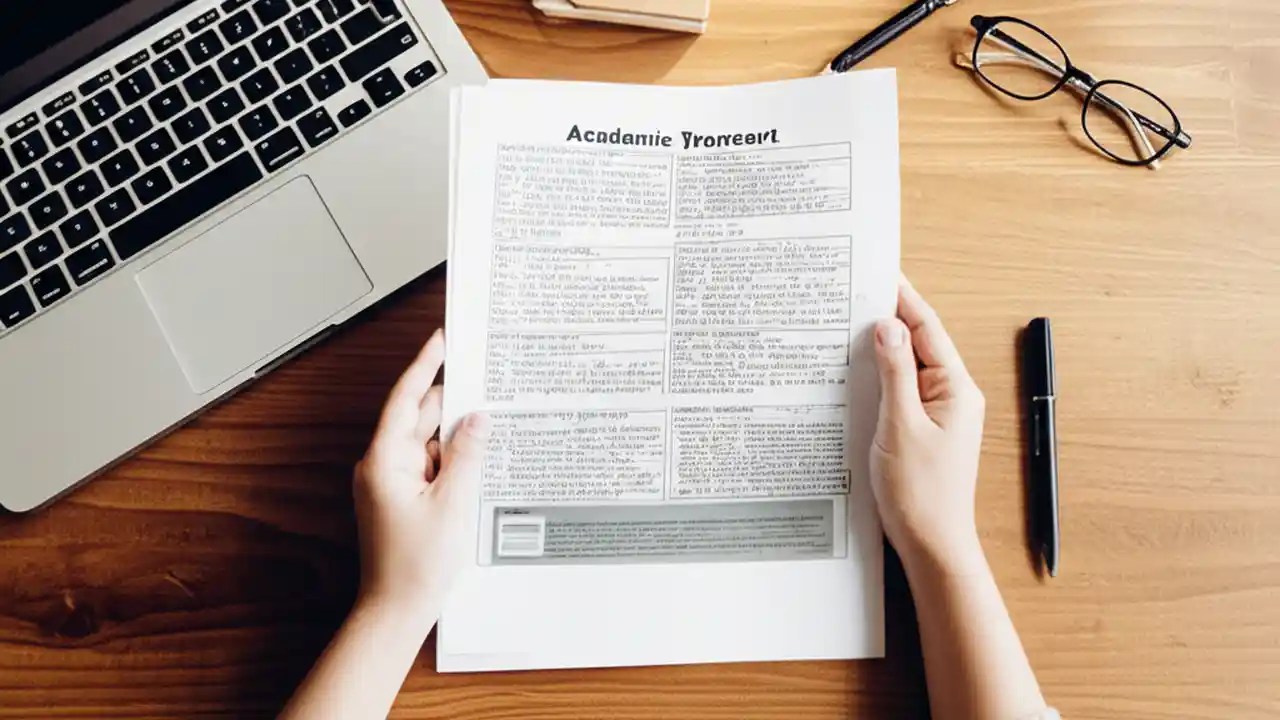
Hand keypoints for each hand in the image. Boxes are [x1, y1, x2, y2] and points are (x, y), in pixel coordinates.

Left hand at [353, 330, 489, 618]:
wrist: (396, 612)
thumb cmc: (415, 566)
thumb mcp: (452, 504)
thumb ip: (467, 455)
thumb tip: (477, 417)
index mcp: (385, 460)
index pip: (406, 398)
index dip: (425, 364)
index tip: (442, 338)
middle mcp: (383, 465)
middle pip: (420, 418)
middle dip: (452, 404)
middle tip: (486, 381)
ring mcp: (392, 482)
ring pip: (429, 444)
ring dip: (457, 438)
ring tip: (492, 428)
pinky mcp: (403, 498)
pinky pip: (431, 466)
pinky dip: (453, 462)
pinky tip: (479, 463)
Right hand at [870, 277, 985, 572]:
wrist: (931, 544)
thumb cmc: (921, 493)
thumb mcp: (901, 426)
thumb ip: (894, 373)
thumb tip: (888, 326)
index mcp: (955, 388)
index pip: (927, 329)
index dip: (902, 299)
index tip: (877, 274)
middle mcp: (951, 395)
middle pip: (916, 343)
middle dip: (887, 318)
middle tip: (851, 295)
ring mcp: (937, 413)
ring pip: (905, 367)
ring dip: (880, 348)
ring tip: (846, 325)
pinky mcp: (920, 430)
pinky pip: (899, 391)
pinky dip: (878, 377)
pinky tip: (854, 372)